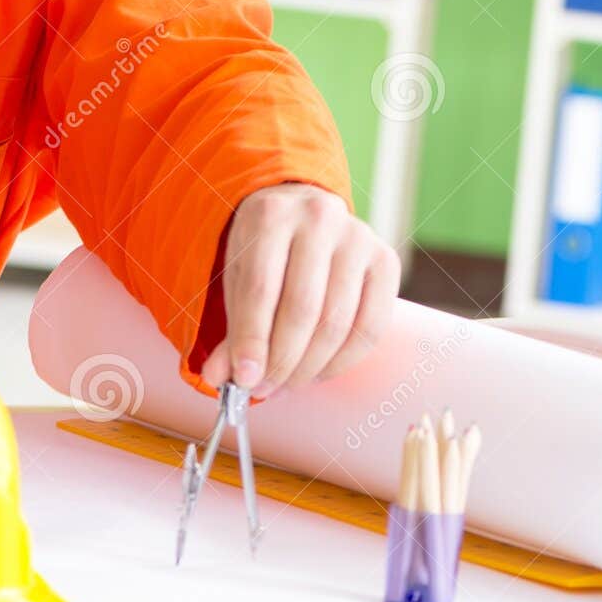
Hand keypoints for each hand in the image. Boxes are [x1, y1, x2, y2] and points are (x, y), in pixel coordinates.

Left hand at [200, 182, 398, 397]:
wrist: (304, 213)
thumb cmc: (264, 251)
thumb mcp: (238, 277)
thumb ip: (231, 328)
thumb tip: (216, 378)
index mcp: (270, 215)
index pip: (260, 288)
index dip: (252, 340)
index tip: (243, 380)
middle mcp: (318, 218)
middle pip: (302, 308)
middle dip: (281, 361)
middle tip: (263, 389)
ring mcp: (358, 237)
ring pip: (337, 323)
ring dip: (309, 367)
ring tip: (286, 384)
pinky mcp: (386, 260)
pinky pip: (370, 328)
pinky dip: (343, 362)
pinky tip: (318, 371)